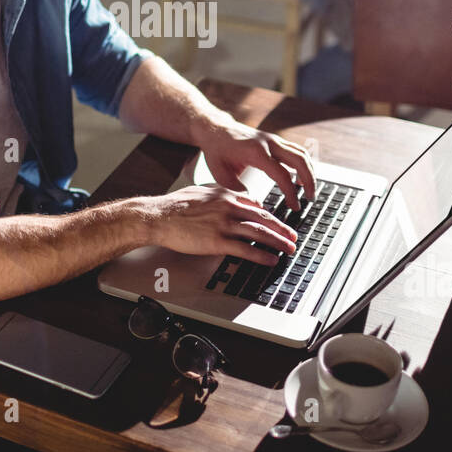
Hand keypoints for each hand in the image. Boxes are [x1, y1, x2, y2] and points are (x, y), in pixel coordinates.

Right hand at [145, 185, 298, 262]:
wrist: (159, 216)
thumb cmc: (175, 206)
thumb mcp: (201, 192)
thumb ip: (220, 196)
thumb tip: (233, 199)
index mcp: (225, 195)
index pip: (256, 206)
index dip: (270, 216)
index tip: (278, 223)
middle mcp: (229, 207)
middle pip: (263, 219)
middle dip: (282, 229)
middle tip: (293, 237)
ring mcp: (224, 224)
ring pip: (259, 233)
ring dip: (278, 242)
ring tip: (289, 249)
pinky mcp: (217, 241)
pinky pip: (246, 249)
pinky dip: (261, 255)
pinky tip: (271, 259)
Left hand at [197, 118, 315, 209]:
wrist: (215, 129)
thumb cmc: (216, 152)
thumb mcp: (221, 175)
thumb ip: (238, 191)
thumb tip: (255, 206)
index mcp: (256, 153)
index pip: (282, 174)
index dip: (290, 192)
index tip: (294, 206)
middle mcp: (268, 143)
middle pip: (299, 160)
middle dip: (309, 180)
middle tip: (310, 199)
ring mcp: (273, 139)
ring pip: (301, 153)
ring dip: (309, 171)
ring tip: (309, 190)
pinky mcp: (275, 140)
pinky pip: (296, 150)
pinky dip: (303, 163)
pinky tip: (301, 178)